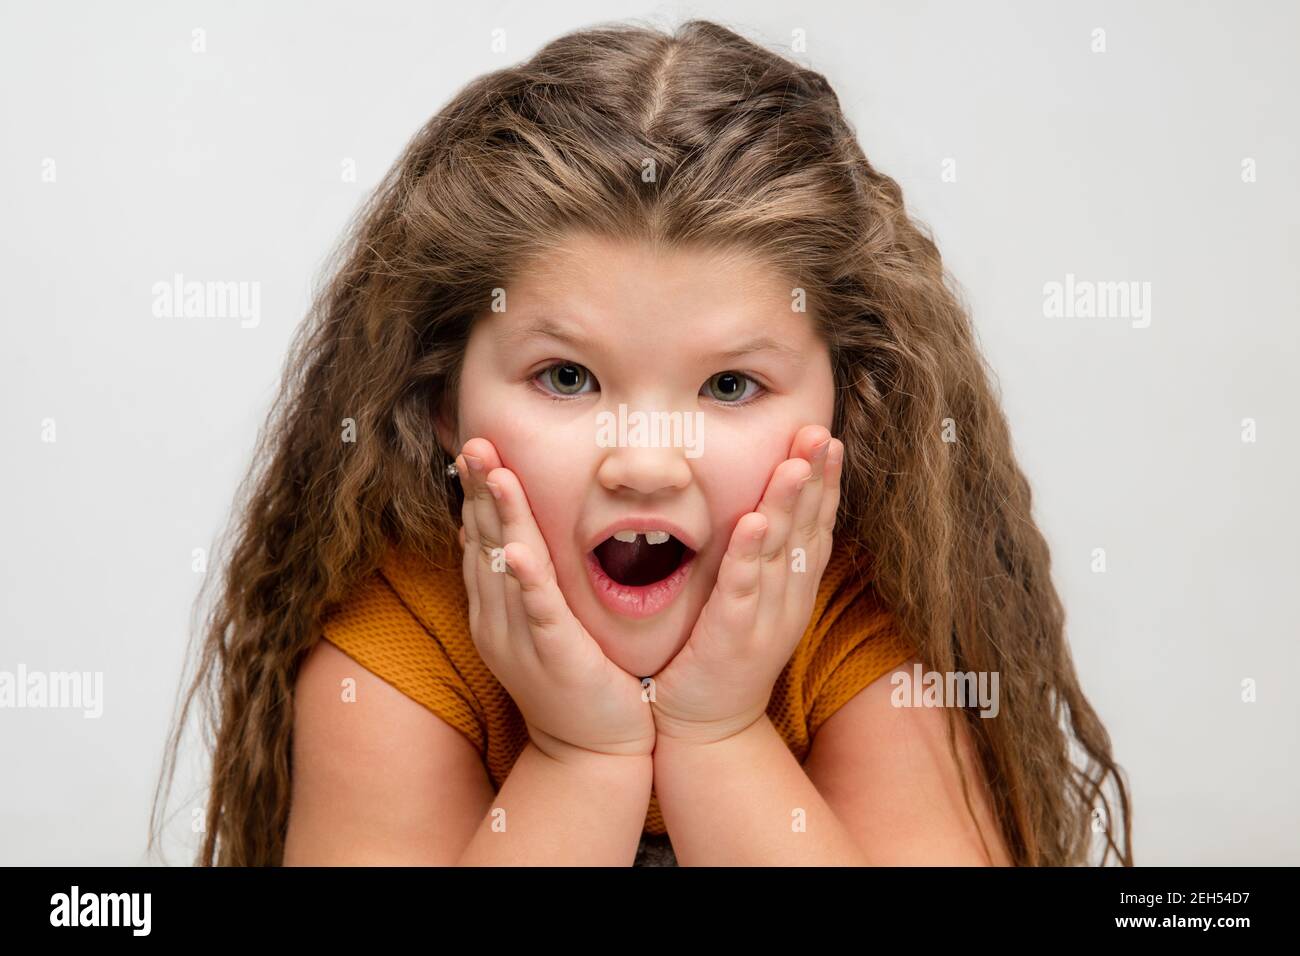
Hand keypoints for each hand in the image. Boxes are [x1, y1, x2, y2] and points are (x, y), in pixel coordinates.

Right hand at [454, 438, 656, 761]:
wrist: (590, 754)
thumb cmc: (571, 684)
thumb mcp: (536, 625)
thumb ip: (518, 581)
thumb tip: (493, 533)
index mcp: (495, 609)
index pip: (479, 539)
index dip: (477, 494)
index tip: (475, 450)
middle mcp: (498, 620)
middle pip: (483, 543)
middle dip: (480, 491)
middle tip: (474, 442)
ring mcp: (522, 638)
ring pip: (505, 566)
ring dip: (499, 517)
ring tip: (493, 472)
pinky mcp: (555, 656)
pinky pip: (539, 611)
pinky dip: (527, 579)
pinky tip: (518, 550)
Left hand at [648, 426, 842, 745]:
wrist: (707, 728)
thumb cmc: (722, 657)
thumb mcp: (753, 602)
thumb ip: (762, 560)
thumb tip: (769, 510)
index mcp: (794, 590)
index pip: (817, 526)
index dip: (825, 482)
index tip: (828, 438)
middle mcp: (788, 601)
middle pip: (808, 531)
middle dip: (816, 480)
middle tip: (821, 432)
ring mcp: (764, 620)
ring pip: (781, 554)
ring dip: (789, 506)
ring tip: (795, 464)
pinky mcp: (731, 639)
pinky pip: (742, 590)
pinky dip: (749, 555)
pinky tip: (753, 523)